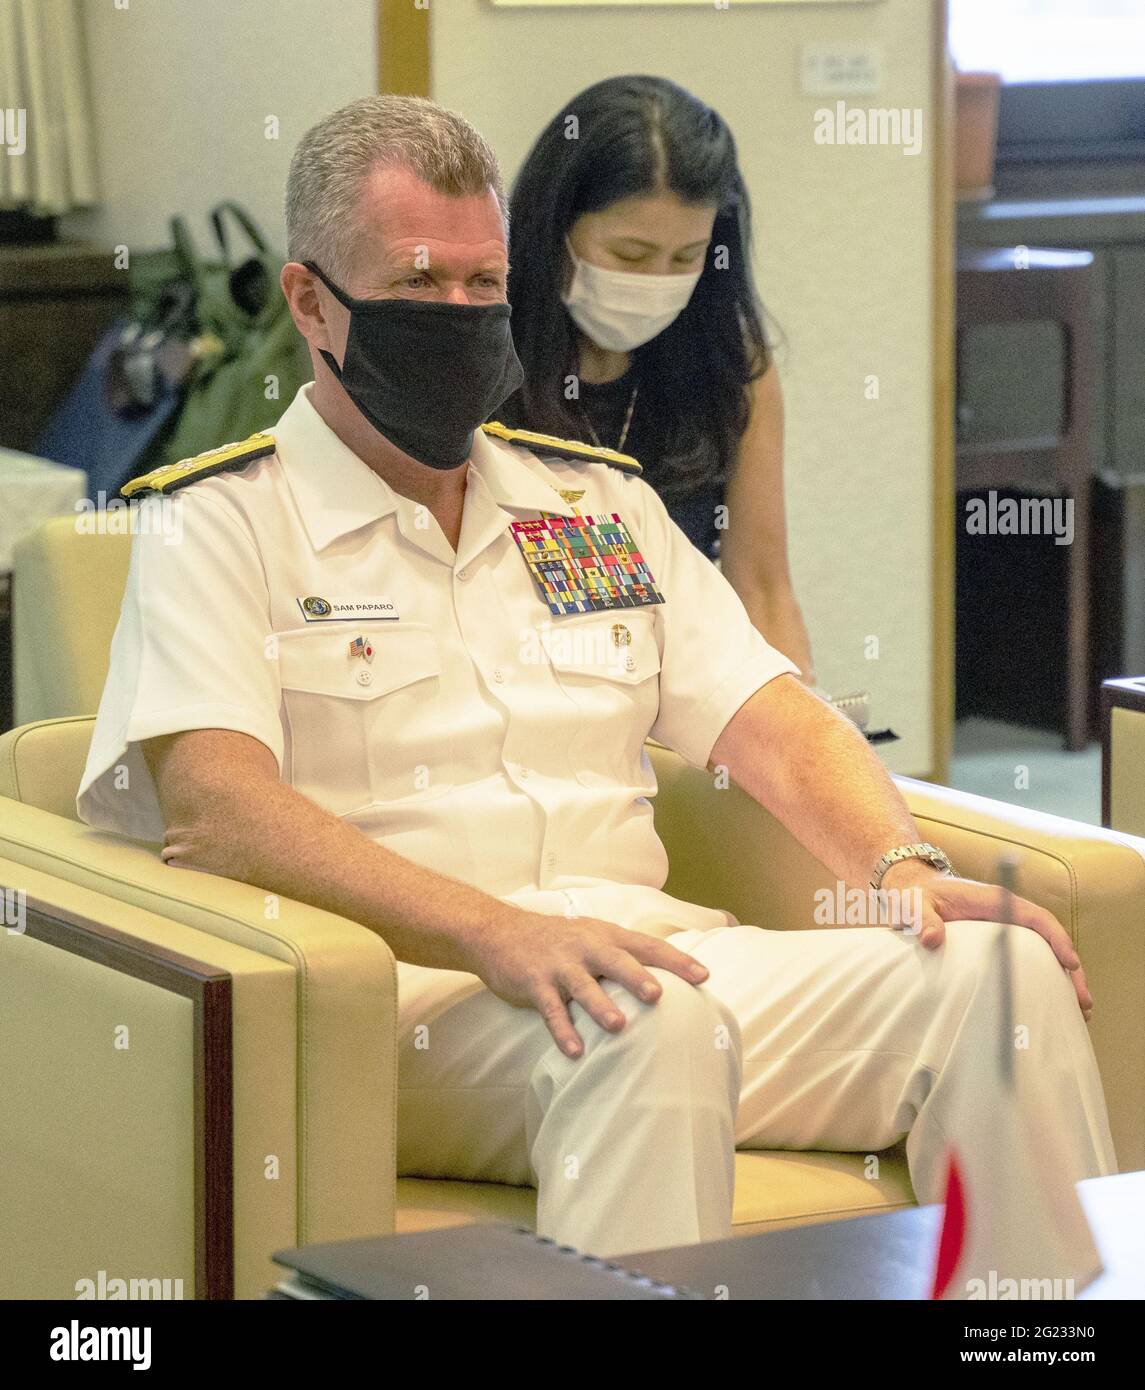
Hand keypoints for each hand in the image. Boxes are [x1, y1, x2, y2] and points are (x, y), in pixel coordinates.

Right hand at [463, 910, 710, 1058]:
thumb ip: (622, 954)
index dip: (676, 960)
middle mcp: (585, 947)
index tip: (704, 976)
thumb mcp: (591, 936)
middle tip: (658, 995)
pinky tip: (575, 1051)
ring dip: (600, 1005)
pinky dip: (563, 1030)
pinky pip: (551, 1010)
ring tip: (618, 1025)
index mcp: (605, 935)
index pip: (646, 945)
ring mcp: (559, 965)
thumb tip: (666, 978)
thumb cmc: (556, 940)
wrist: (499, 932)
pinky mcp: (535, 983)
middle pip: (616, 960)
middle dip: (637, 977)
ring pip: (583, 985)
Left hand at [880, 861, 1091, 1019]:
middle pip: (1051, 939)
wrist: (914, 888)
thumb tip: (932, 939)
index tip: (1070, 964)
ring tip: (1081, 1011)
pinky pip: (1032, 956)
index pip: (1036, 918)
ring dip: (1064, 978)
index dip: (1056, 940)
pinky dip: (1048, 976)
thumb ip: (922, 920)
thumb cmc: (918, 895)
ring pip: (1046, 951)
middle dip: (1071, 970)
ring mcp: (1008, 925)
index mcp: (995, 900)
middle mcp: (1008, 912)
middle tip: (1084, 1003)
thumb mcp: (914, 904)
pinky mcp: (1003, 938)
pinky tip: (1056, 1001)